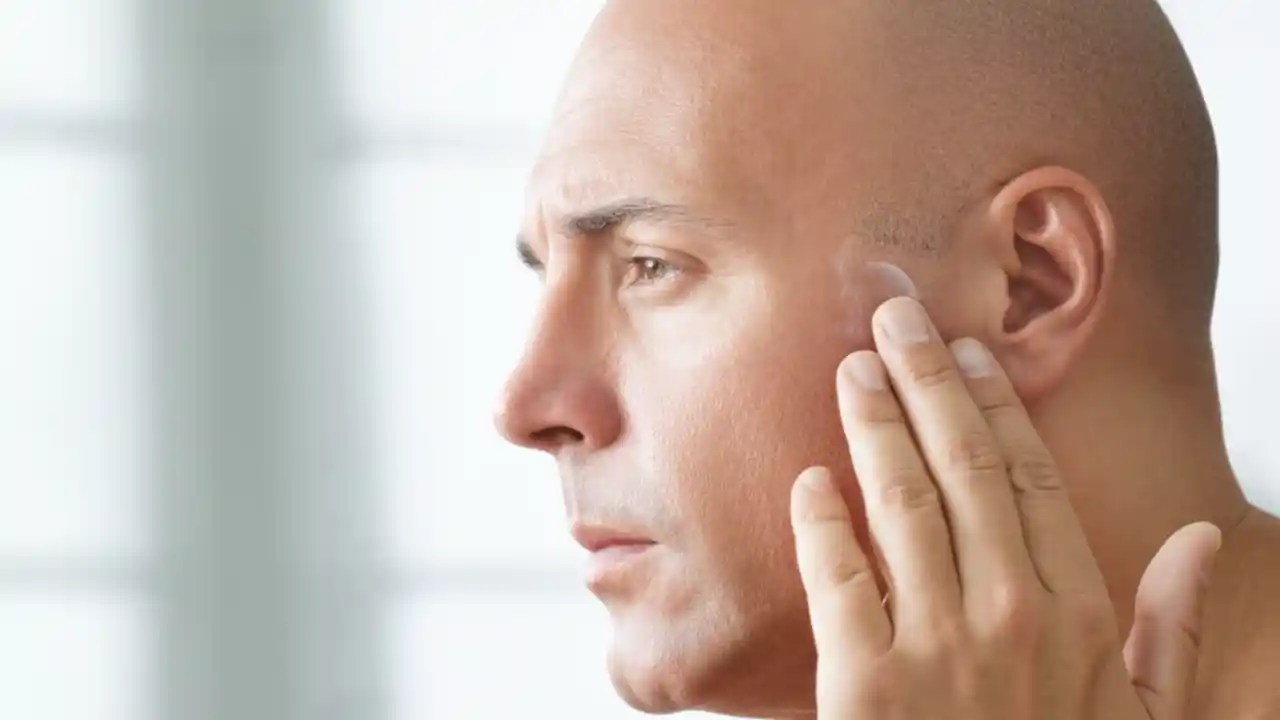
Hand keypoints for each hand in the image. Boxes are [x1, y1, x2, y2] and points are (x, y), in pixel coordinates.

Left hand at [790, 297, 1221, 718]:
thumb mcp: (1149, 718)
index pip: (1031, 480)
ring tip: (851, 367)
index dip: (996, 406)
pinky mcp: (862, 685)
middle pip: (962, 467)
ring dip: (873, 426)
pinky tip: (810, 480)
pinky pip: (836, 580)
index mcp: (1077, 616)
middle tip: (893, 316)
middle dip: (926, 382)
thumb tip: (1205, 537)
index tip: (969, 352)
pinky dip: (821, 523)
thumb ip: (1174, 629)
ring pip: (900, 505)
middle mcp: (1009, 615)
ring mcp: (935, 647)